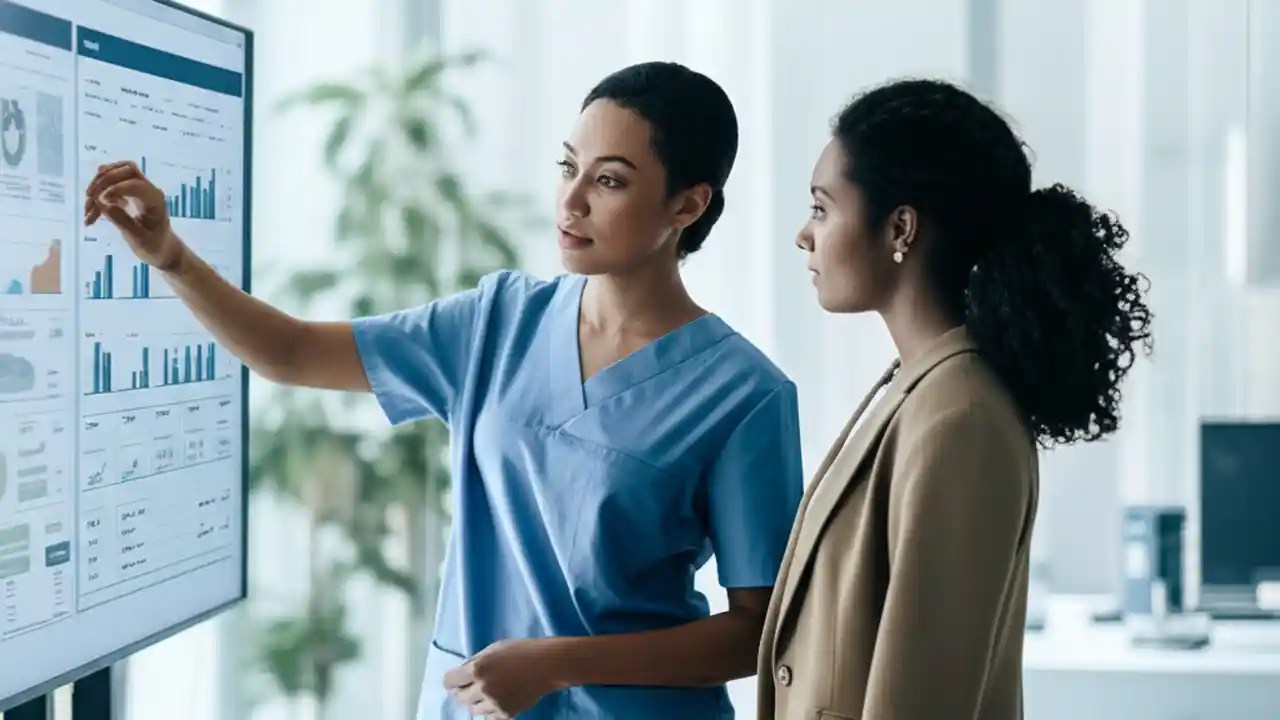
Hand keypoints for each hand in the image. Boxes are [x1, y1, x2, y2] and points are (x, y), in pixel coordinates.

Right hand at [84, 160, 185, 270]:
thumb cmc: (155, 246)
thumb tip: (104, 204)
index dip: (117, 188)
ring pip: (114, 174)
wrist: (161, 249)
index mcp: (155, 199)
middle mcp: (148, 190)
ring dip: (97, 188)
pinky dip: (96, 198)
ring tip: (87, 212)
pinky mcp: (127, 193)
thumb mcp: (140, 240)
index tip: (101, 201)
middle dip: (105, 180)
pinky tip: (90, 217)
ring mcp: (137, 189)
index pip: (136, 183)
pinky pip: (108, 186)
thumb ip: (123, 222)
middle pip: (126, 169)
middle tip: (90, 197)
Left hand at [443, 638, 566, 717]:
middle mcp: (482, 688)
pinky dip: (492, 709)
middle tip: (476, 685)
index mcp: (477, 669)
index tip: (457, 680)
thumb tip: (461, 673)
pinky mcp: (505, 713)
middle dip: (465, 691)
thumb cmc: (521, 651)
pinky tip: (502, 698)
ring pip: (474, 709)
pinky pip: (489, 716)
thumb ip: (475, 661)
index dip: (452, 680)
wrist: (547, 665)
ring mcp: (493, 703)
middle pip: (460, 697)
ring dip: (478, 701)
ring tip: (492, 691)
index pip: (449, 681)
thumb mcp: (494, 649)